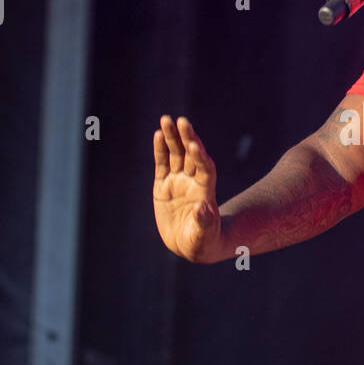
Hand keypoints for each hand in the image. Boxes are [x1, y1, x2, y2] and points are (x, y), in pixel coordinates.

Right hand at [153, 115, 221, 262]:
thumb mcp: (203, 235)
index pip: (205, 168)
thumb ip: (203, 222)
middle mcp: (193, 182)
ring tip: (166, 119)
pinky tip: (157, 134)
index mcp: (205, 191)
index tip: (195, 145)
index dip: (201, 157)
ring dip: (172, 137)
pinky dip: (160, 150)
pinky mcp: (164, 185)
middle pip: (191, 155)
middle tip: (182, 121)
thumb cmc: (201, 241)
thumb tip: (202, 208)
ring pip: (176, 154)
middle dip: (187, 138)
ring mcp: (178, 181)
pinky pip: (162, 163)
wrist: (189, 244)